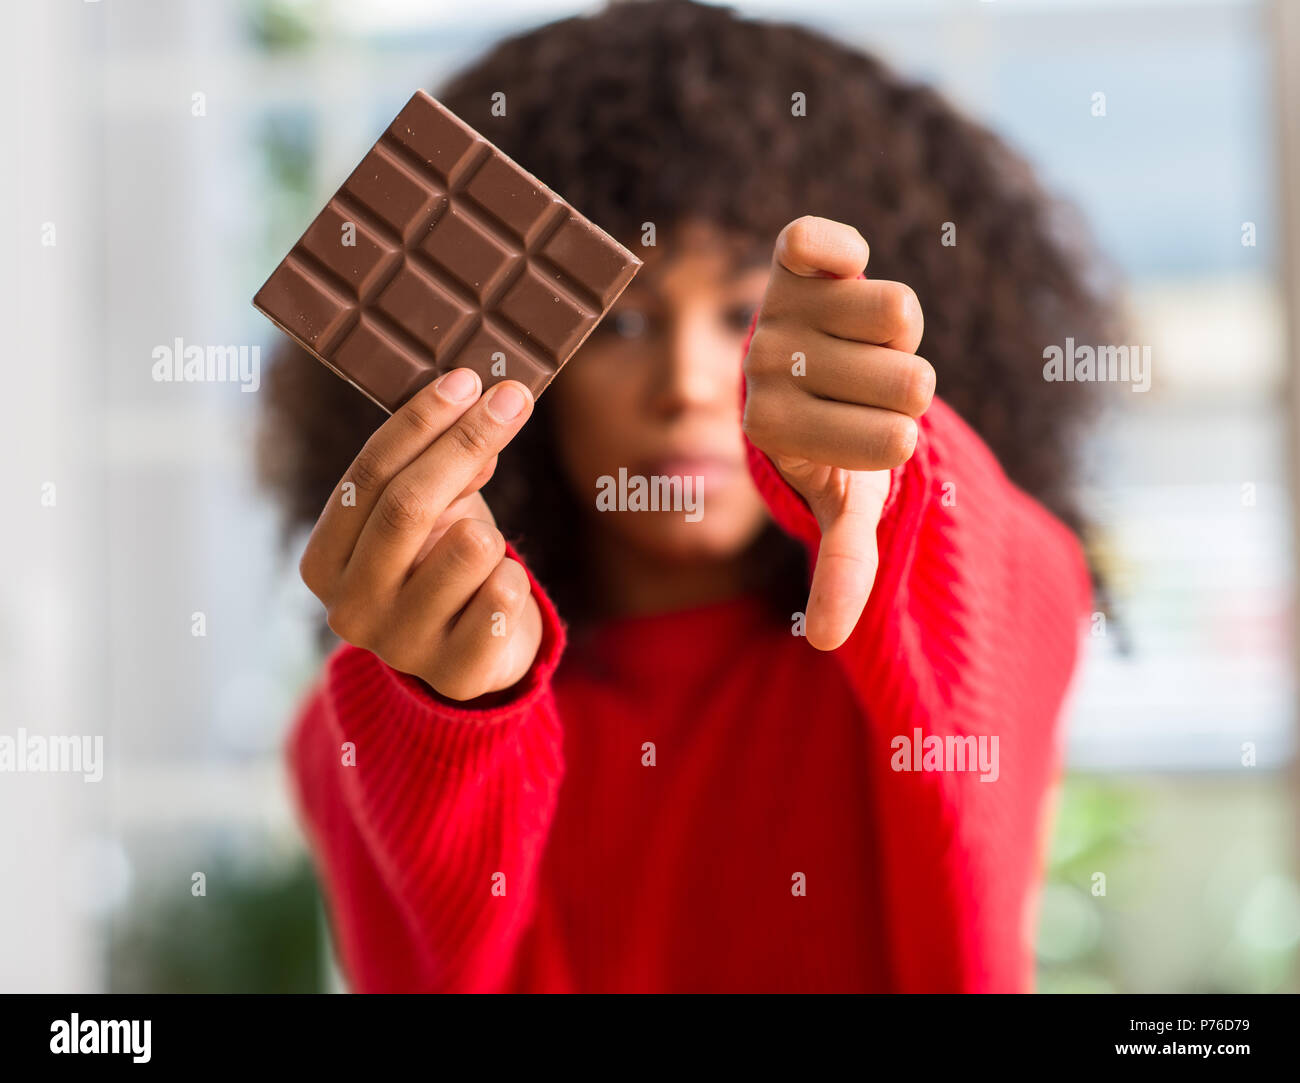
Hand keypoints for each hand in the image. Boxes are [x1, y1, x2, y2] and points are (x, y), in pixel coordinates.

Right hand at [298, 370, 543, 700]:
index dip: (419, 422)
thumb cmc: (444, 564)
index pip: (367, 476)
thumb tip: (483, 409)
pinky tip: (500, 590)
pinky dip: (513, 578)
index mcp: (325, 562)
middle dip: (466, 442)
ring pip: (469, 548)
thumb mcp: (435, 511)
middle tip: (512, 398)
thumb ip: (447, 466)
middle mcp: (349, 608)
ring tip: (488, 551)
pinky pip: (504, 595)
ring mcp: (400, 647)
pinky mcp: (455, 675)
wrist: (474, 654)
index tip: (467, 379)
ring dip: (494, 534)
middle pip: (408, 506)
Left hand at [742, 216, 933, 650]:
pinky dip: (843, 253)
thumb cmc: (837, 439)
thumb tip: (826, 644)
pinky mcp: (789, 255)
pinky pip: (823, 240)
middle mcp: (762, 368)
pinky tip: (839, 280)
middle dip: (907, 388)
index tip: (864, 438)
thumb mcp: (842, 503)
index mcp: (771, 431)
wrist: (808, 365)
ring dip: (898, 335)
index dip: (901, 438)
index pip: (894, 439)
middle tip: (866, 390)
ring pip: (897, 310)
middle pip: (911, 374)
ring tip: (861, 345)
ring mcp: (774, 308)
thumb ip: (842, 564)